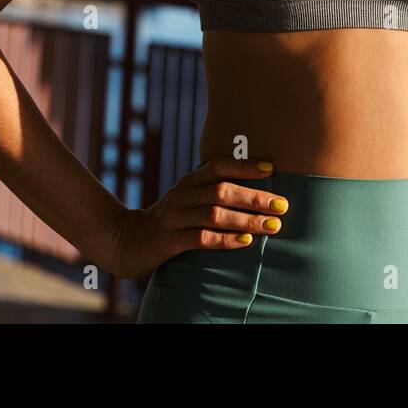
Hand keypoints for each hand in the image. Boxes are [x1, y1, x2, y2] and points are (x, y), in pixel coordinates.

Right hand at [108, 157, 289, 278]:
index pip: (218, 167)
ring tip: (272, 225)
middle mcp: (182, 196)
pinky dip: (226, 240)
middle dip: (255, 197)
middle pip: (221, 191)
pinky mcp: (168, 241)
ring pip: (214, 215)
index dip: (244, 166)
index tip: (272, 169)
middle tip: (282, 205)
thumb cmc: (168, 221)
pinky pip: (200, 239)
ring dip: (247, 219)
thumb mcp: (186, 200)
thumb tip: (256, 193)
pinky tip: (246, 241)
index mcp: (188, 182)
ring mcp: (174, 218)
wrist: (125, 240)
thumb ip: (212, 194)